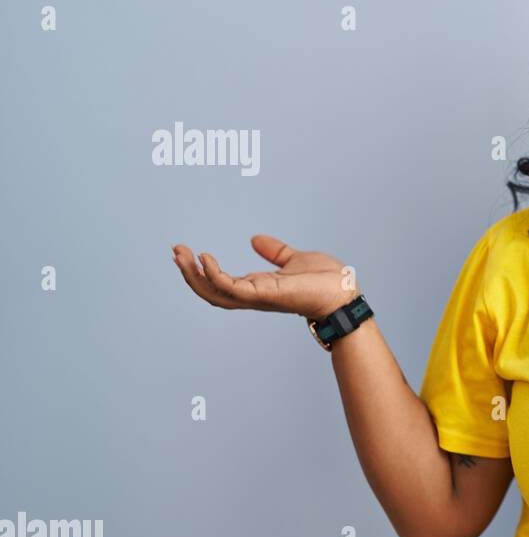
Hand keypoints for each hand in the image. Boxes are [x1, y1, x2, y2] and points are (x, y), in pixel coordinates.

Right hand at [171, 235, 360, 320]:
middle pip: (211, 290)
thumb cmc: (326, 281)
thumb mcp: (294, 259)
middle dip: (190, 273)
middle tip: (175, 251)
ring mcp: (258, 296)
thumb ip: (275, 252)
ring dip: (195, 275)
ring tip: (181, 254)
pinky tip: (206, 259)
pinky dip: (215, 275)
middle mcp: (254, 295)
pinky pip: (232, 288)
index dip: (201, 271)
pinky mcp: (265, 294)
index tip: (187, 252)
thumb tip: (255, 239)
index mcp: (258, 287)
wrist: (345, 292)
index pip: (220, 283)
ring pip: (215, 292)